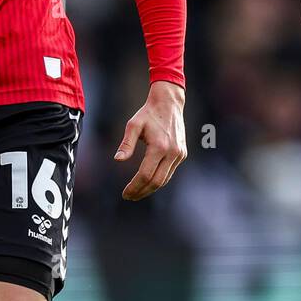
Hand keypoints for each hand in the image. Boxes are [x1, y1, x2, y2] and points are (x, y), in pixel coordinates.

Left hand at [114, 81, 186, 200]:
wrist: (169, 103)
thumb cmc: (148, 114)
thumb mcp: (133, 125)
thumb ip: (126, 144)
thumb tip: (118, 160)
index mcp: (159, 146)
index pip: (145, 174)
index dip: (134, 186)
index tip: (125, 193)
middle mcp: (172, 152)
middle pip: (156, 181)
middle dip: (141, 191)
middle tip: (129, 197)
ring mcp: (179, 154)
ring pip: (164, 179)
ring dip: (150, 189)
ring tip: (136, 193)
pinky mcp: (182, 154)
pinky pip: (169, 172)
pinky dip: (158, 180)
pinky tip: (147, 183)